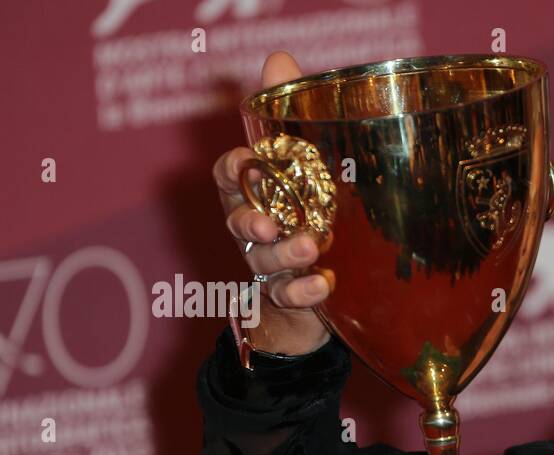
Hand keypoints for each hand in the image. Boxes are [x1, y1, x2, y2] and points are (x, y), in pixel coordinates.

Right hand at [212, 50, 331, 355]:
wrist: (323, 278)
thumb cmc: (308, 207)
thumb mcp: (305, 161)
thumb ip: (289, 116)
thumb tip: (279, 59)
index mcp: (253, 191)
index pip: (229, 175)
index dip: (232, 168)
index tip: (245, 161)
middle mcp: (255, 226)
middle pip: (239, 223)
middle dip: (249, 223)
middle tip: (269, 226)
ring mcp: (268, 262)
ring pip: (265, 261)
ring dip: (285, 255)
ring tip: (310, 249)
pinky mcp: (289, 294)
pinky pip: (289, 295)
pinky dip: (304, 290)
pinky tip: (323, 284)